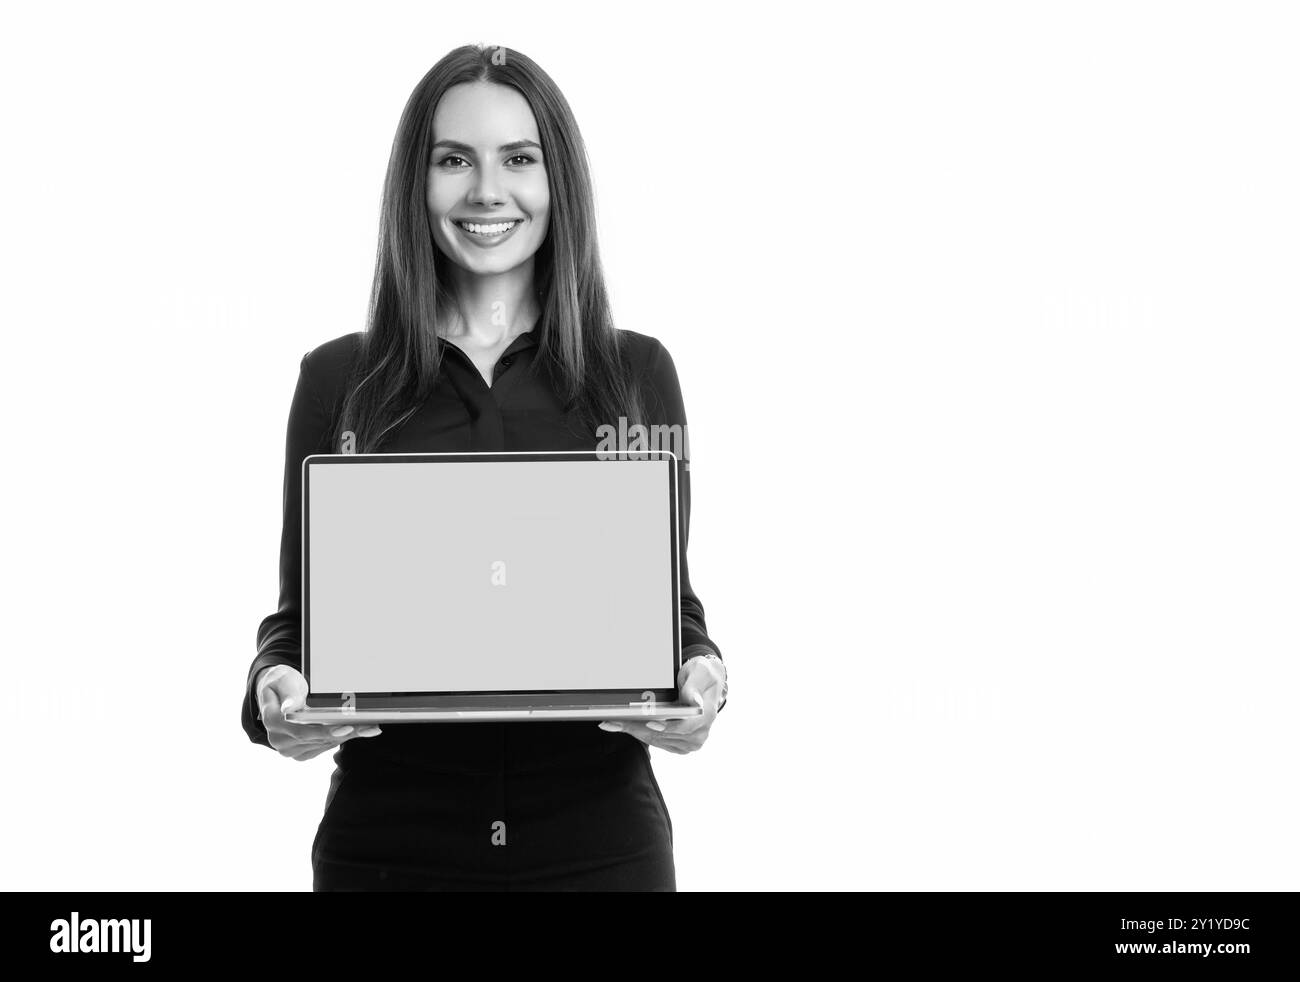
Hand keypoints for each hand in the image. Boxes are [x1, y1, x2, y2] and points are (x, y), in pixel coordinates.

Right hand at [255, 665, 381, 760]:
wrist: (278, 692)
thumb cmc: (283, 682)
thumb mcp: (283, 679)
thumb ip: (288, 693)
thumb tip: (288, 709)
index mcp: (273, 721)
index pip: (302, 730)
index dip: (326, 730)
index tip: (347, 726)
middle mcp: (279, 740)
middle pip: (318, 739)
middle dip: (346, 732)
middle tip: (370, 726)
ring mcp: (290, 748)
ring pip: (325, 743)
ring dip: (349, 735)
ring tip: (370, 727)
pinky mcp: (302, 752)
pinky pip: (325, 746)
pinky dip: (343, 737)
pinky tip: (360, 729)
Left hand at [596, 653, 724, 753]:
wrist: (706, 683)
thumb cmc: (702, 675)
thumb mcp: (700, 673)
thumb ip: (694, 688)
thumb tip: (694, 702)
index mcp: (706, 716)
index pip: (682, 726)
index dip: (663, 726)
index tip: (645, 722)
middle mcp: (699, 733)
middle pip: (663, 735)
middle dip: (638, 727)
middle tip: (614, 720)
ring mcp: (690, 742)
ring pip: (656, 740)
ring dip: (635, 731)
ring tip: (614, 721)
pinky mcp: (680, 745)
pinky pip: (657, 742)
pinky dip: (640, 733)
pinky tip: (625, 725)